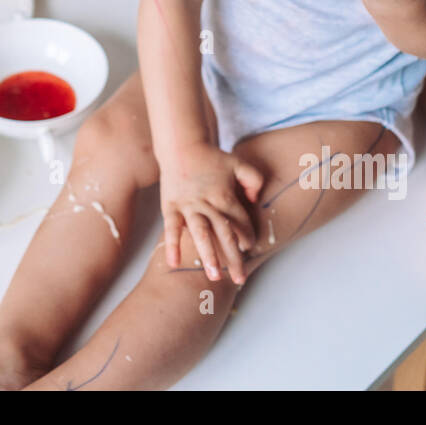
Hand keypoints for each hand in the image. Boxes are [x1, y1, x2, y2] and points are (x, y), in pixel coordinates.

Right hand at [160, 142, 262, 283]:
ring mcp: (188, 206)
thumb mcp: (239, 163)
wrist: (181, 145)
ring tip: (214, 277)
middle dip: (233, 258)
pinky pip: (171, 229)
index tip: (249, 247)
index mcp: (225, 195)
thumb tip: (254, 200)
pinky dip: (171, 246)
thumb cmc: (211, 157)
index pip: (240, 222)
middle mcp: (208, 203)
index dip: (247, 236)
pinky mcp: (170, 206)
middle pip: (224, 235)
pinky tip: (173, 264)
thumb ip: (253, 180)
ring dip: (208, 256)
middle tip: (240, 279)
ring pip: (200, 234)